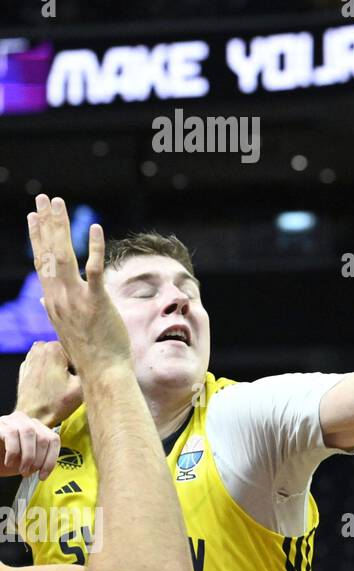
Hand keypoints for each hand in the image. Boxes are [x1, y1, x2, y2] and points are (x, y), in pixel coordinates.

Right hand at [0, 411, 60, 478]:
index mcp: (35, 428)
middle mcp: (25, 421)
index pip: (53, 439)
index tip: (43, 475)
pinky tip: (9, 462)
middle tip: (28, 472)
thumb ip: (38, 460)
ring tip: (21, 469)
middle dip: (38, 460)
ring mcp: (11, 420)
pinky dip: (13, 452)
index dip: (51, 460)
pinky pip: (12, 434)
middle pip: (44, 437)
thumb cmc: (1, 459)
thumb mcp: (23, 460)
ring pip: (30, 433)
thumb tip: (46, 468)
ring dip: (28, 456)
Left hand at [17, 340, 82, 427]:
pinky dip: (48, 368)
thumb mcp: (81, 386)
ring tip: (61, 380)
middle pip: (64, 349)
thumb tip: (97, 358)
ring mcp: (30, 358)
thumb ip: (89, 367)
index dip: (81, 362)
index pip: (76, 348)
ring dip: (59, 363)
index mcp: (53, 348)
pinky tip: (51, 381)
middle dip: (70, 362)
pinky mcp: (25, 368)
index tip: (80, 376)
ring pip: (53, 354)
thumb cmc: (57, 403)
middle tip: (71, 379)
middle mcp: (39, 349)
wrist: (33, 417)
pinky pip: (42, 361)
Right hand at [27, 195, 132, 376]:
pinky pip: (94, 270)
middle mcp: (58, 296)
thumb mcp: (65, 326)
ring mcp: (75, 298)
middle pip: (48, 252)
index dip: (37, 238)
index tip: (33, 217)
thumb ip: (55, 308)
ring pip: (64, 256)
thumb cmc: (89, 350)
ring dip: (61, 227)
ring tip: (59, 204)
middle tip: (43, 198)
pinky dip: (93, 248)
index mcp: (53, 299)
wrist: (102, 371)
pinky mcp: (95, 302)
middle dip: (45, 223)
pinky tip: (95, 228)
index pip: (41, 262)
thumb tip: (45, 298)